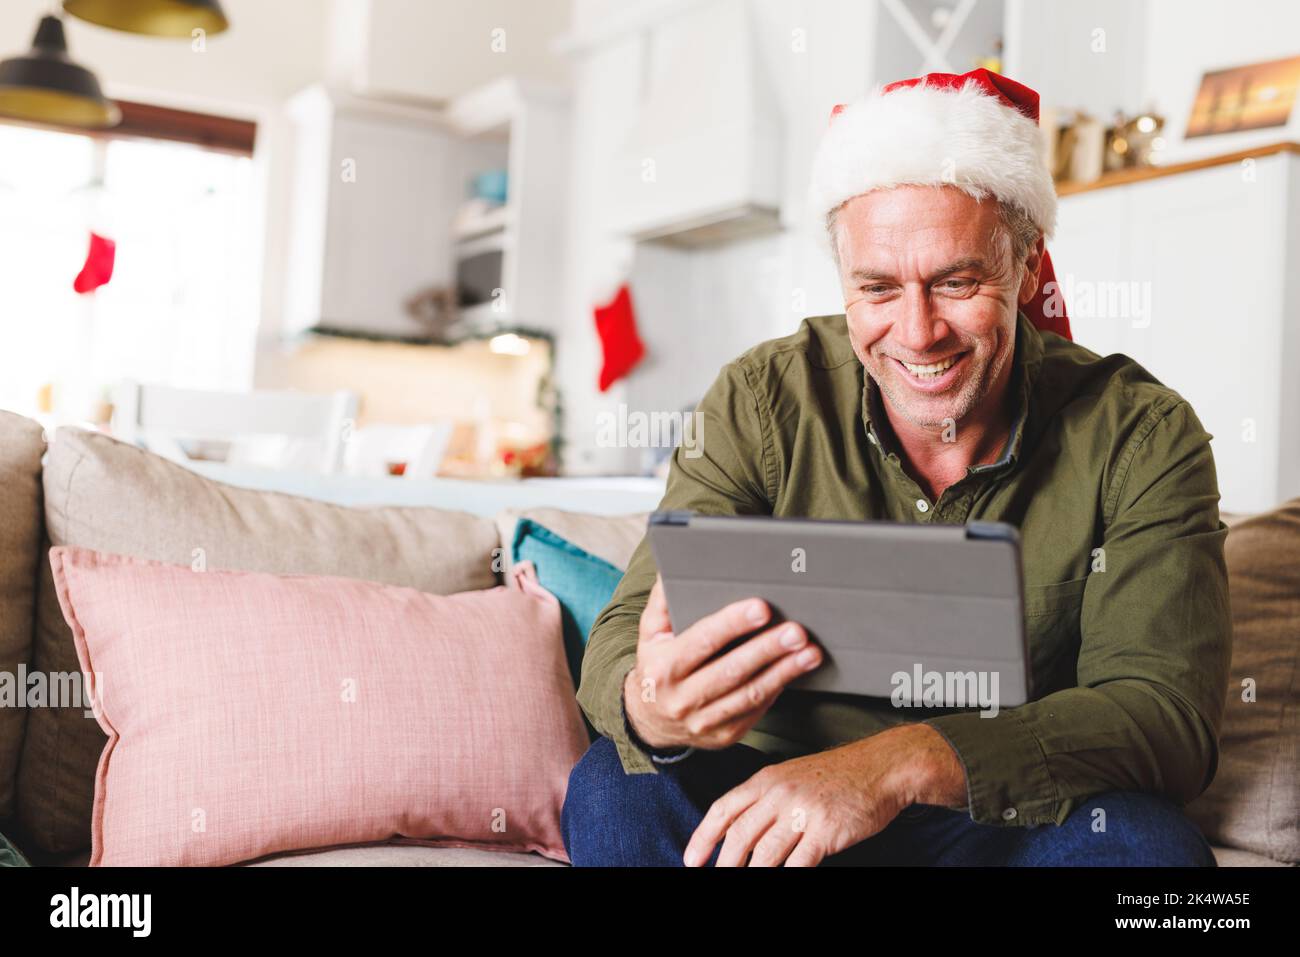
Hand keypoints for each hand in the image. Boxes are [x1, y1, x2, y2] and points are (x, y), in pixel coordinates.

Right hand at [622, 575, 822, 750]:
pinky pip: (756, 710)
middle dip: (767, 649)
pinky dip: (778, 688)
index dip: (733, 624)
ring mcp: (704, 722)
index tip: (761, 608)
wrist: (649, 721)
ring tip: (809, 652)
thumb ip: (663, 603)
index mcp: (664, 668)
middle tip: (797, 631)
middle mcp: (682, 698)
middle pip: (732, 670)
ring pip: (750, 694)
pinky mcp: (724, 735)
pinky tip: (795, 671)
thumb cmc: (656, 665)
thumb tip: (674, 571)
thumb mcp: (650, 634)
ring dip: (784, 672)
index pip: (702, 641)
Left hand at [683, 723, 966, 866]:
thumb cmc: (837, 774)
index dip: (703, 837)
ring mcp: (803, 811)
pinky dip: (787, 876)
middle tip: (718, 878)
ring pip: (765, 853)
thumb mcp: (791, 776)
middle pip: (740, 835)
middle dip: (724, 864)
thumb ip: (764, 799)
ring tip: (749, 882)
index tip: (691, 859)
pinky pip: (799, 862)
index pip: (724, 809)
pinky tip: (783, 880)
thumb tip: (736, 830)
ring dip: (753, 874)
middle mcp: (780, 793)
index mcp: (767, 779)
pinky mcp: (826, 830)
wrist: (880, 768)